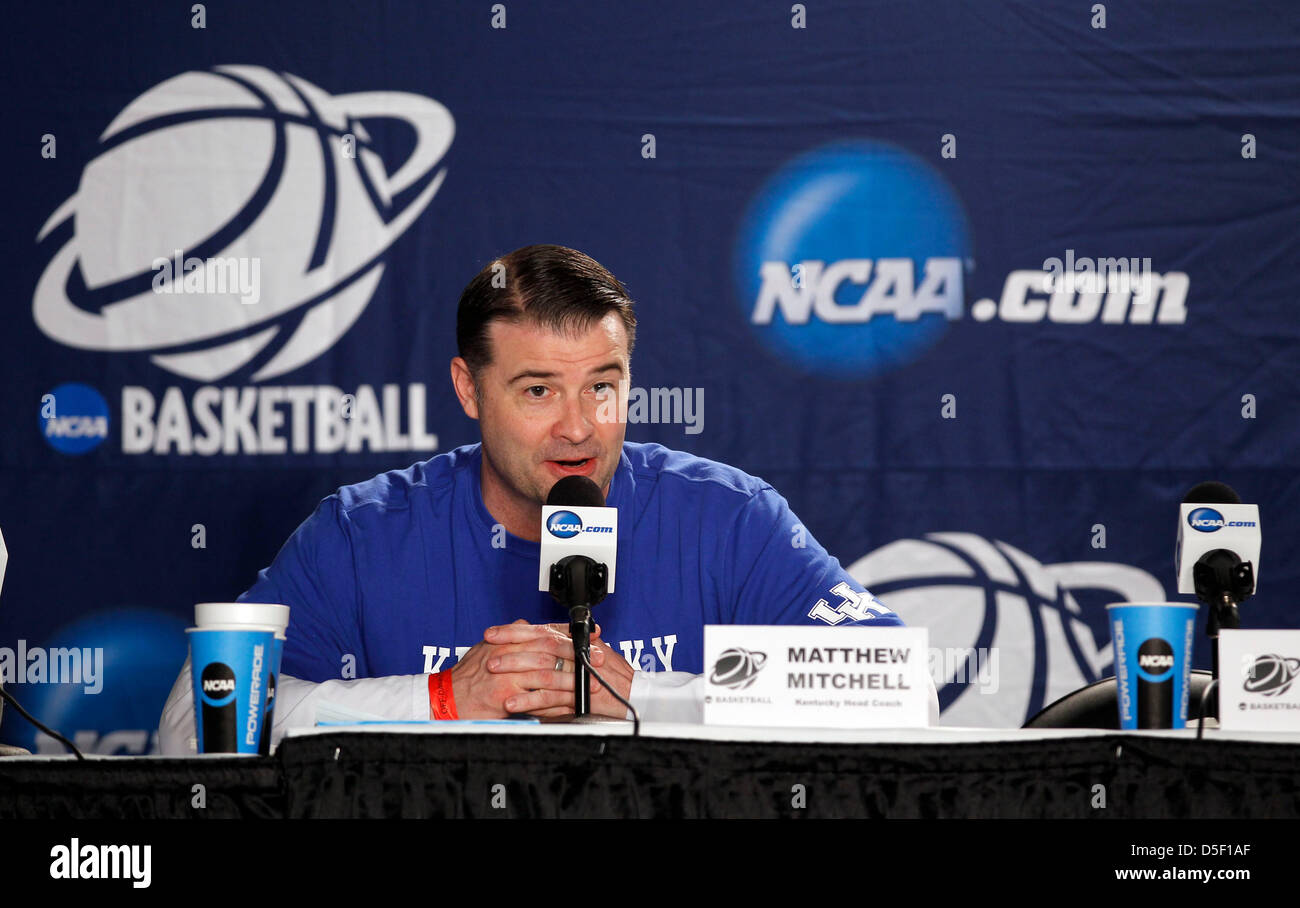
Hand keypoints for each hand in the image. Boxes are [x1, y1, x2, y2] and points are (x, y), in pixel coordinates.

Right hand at [446, 620, 616, 718]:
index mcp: (507, 639)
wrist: (447, 698)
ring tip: (590, 681)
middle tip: (597, 657)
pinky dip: (556, 700)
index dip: (570, 632)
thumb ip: (509, 635)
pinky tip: (570, 702)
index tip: (591, 633)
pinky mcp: (506, 693)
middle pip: (550, 647)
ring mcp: (507, 672)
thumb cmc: (467, 676)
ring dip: (572, 676)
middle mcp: (508, 651)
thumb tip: (525, 623)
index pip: (544, 630)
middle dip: (577, 652)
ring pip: (547, 670)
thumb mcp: (486, 647)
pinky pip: (537, 696)